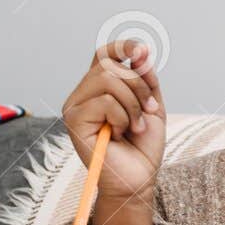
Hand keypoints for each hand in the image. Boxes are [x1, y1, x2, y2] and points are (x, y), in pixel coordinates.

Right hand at [62, 40, 166, 205]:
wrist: (139, 178)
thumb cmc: (143, 145)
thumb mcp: (151, 105)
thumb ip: (147, 79)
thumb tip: (141, 53)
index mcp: (99, 87)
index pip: (106, 53)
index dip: (125, 47)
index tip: (145, 53)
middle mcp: (83, 93)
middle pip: (111, 65)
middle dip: (139, 87)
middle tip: (147, 111)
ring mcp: (75, 106)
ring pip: (108, 80)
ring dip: (133, 104)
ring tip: (135, 126)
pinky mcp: (73, 120)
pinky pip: (104, 102)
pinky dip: (122, 117)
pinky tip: (120, 134)